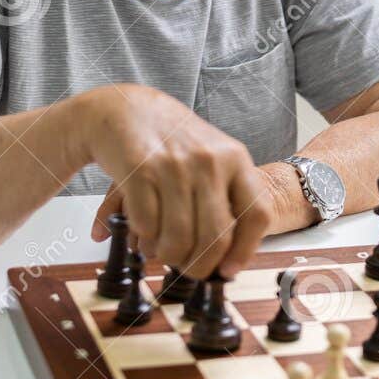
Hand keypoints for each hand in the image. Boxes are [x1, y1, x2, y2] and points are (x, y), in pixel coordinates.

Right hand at [80, 85, 271, 278]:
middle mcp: (210, 160)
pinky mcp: (140, 169)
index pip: (256, 214)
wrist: (122, 107)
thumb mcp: (210, 156)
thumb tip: (226, 255)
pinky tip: (143, 233)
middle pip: (216, 237)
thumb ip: (224, 196)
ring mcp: (175, 164)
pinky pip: (147, 224)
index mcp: (235, 158)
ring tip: (161, 251)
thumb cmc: (169, 139)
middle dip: (199, 265)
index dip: (245, 251)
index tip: (228, 271)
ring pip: (179, 238)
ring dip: (168, 255)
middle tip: (188, 269)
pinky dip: (144, 238)